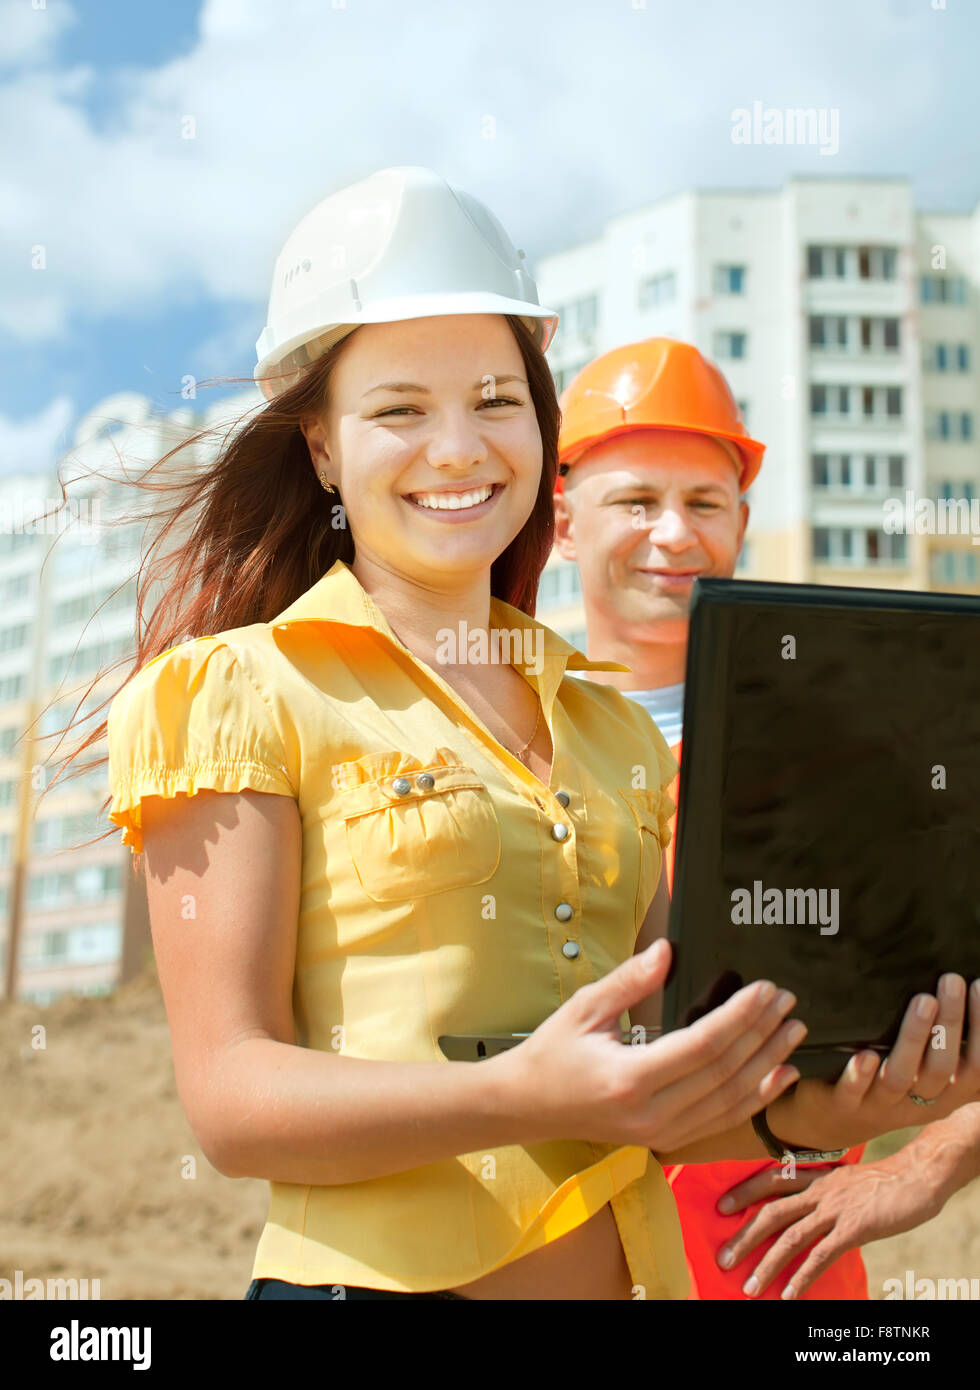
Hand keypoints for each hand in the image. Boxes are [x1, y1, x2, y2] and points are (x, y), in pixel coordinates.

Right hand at [495, 939, 805, 1152]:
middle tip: (788, 1003)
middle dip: (762, 1035)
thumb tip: (667, 951)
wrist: (528, 1107)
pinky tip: (780, 1075)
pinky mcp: (668, 1140)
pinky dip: (756, 1097)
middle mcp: (652, 1113)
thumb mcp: (584, 1008)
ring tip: (792, 1032)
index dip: (739, 1017)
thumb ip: (628, 982)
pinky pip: (722, 1120)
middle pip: (724, 1074)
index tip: (765, 990)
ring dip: (768, 1065)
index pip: (701, 1046)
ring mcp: (662, 1134)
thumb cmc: (553, 1052)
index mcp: (629, 1078)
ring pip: (731, 1101)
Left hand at [713, 1155, 946, 1298]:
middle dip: (744, 1236)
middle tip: (722, 1258)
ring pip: (791, 1238)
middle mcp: (819, 1190)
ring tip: (749, 1286)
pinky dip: (802, 1277)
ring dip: (767, 1264)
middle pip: (771, 1212)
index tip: (721, 1206)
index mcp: (816, 1176)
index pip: (771, 1179)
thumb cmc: (885, 1182)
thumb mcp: (846, 1181)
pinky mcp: (853, 1228)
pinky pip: (821, 1256)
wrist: (918, 1176)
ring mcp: (835, 1209)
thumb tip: (808, 1213)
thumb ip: (824, 1194)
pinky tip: (789, 1294)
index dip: (744, 1191)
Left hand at [770, 975, 979, 1150]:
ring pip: (901, 1077)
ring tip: (923, 1000)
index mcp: (944, 1094)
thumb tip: (970, 991)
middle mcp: (918, 1104)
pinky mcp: (845, 1105)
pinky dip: (861, 1075)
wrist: (837, 1121)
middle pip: (942, 1067)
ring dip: (914, 1037)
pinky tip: (867, 1054)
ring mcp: (881, 1106)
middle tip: (951, 980)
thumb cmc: (890, 1081)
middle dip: (951, 1022)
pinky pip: (854, 1093)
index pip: (974, 1066)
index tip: (979, 985)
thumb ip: (945, 1045)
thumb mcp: (925, 1072)